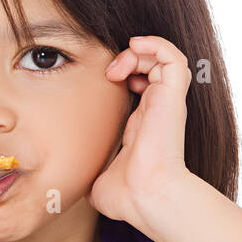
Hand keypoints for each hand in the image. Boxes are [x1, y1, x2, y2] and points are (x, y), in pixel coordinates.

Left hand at [90, 36, 193, 227]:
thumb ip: (86, 169)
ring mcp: (166, 101)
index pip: (139, 84)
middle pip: (151, 65)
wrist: (144, 196)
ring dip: (138, 52)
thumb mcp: (96, 176)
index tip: (104, 81)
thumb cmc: (125, 195)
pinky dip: (155, 44)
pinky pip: (173, 57)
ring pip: (162, 57)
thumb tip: (68, 179)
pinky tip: (133, 48)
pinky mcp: (172, 96)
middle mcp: (157, 108)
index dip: (122, 73)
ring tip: (118, 66)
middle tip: (110, 71)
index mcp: (143, 122)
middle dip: (128, 58)